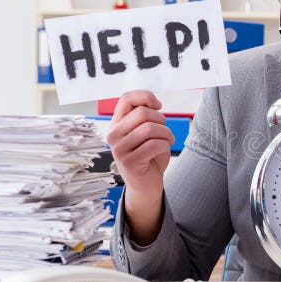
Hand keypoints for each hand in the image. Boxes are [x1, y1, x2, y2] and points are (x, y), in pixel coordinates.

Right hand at [105, 90, 174, 243]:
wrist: (146, 185)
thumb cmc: (149, 156)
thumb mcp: (145, 131)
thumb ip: (144, 116)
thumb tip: (152, 103)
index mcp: (116, 124)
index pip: (126, 98)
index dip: (145, 96)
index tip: (158, 105)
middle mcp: (113, 135)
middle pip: (142, 113)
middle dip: (161, 120)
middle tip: (165, 131)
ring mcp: (119, 150)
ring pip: (150, 129)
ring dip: (166, 134)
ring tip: (167, 141)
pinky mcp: (129, 163)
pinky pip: (154, 145)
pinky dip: (165, 145)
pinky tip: (165, 149)